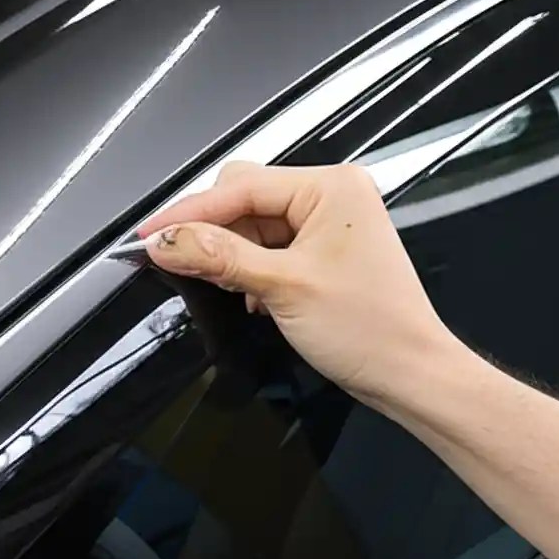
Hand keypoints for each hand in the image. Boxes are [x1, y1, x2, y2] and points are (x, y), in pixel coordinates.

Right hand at [137, 162, 462, 400]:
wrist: (409, 372)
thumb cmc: (369, 328)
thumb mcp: (283, 287)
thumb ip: (219, 257)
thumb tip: (167, 241)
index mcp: (332, 186)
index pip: (242, 187)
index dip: (190, 213)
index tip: (148, 235)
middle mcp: (335, 196)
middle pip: (246, 199)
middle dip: (213, 232)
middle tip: (178, 262)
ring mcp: (332, 223)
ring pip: (255, 225)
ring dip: (232, 254)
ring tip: (227, 286)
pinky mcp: (326, 252)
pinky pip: (272, 246)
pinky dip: (252, 268)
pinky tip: (251, 295)